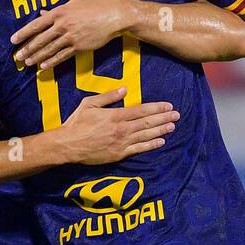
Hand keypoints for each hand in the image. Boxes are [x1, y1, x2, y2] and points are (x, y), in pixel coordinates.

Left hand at [11, 0, 130, 70]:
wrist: (113, 16)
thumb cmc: (94, 7)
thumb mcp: (73, 4)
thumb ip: (57, 10)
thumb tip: (42, 14)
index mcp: (59, 12)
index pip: (36, 24)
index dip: (23, 33)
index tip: (14, 40)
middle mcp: (62, 25)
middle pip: (40, 39)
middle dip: (27, 49)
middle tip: (17, 57)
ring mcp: (70, 36)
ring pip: (50, 49)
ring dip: (37, 57)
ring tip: (28, 63)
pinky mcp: (79, 46)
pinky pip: (62, 56)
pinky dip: (52, 62)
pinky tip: (44, 66)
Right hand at [59, 87, 178, 163]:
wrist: (68, 146)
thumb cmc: (77, 123)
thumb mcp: (89, 104)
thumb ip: (108, 97)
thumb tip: (124, 90)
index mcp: (115, 116)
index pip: (141, 110)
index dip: (156, 108)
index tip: (168, 105)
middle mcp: (121, 129)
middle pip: (147, 123)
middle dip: (163, 118)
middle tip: (177, 115)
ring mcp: (121, 143)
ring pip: (146, 136)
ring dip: (161, 130)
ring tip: (172, 126)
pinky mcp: (119, 154)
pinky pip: (139, 149)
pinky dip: (151, 145)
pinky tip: (161, 142)